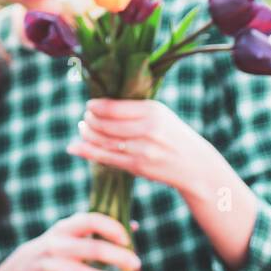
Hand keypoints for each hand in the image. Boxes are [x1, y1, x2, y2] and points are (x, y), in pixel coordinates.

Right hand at [0, 211, 142, 270]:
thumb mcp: (69, 234)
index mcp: (64, 228)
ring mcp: (53, 267)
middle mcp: (56, 246)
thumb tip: (135, 226)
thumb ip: (98, 229)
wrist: (21, 270)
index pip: (90, 220)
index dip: (111, 227)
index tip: (127, 239)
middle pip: (92, 250)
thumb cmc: (56, 249)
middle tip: (137, 264)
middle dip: (118, 257)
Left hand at [67, 98, 217, 199]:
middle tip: (85, 118)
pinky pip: (106, 158)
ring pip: (103, 141)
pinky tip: (75, 147)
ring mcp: (142, 149)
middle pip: (104, 124)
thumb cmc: (172, 135)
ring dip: (87, 134)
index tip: (89, 105)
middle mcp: (147, 129)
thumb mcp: (159, 115)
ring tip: (83, 128)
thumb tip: (98, 104)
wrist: (195, 164)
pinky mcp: (138, 166)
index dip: (95, 106)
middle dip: (90, 120)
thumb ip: (132, 109)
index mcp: (152, 111)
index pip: (113, 107)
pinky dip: (87, 152)